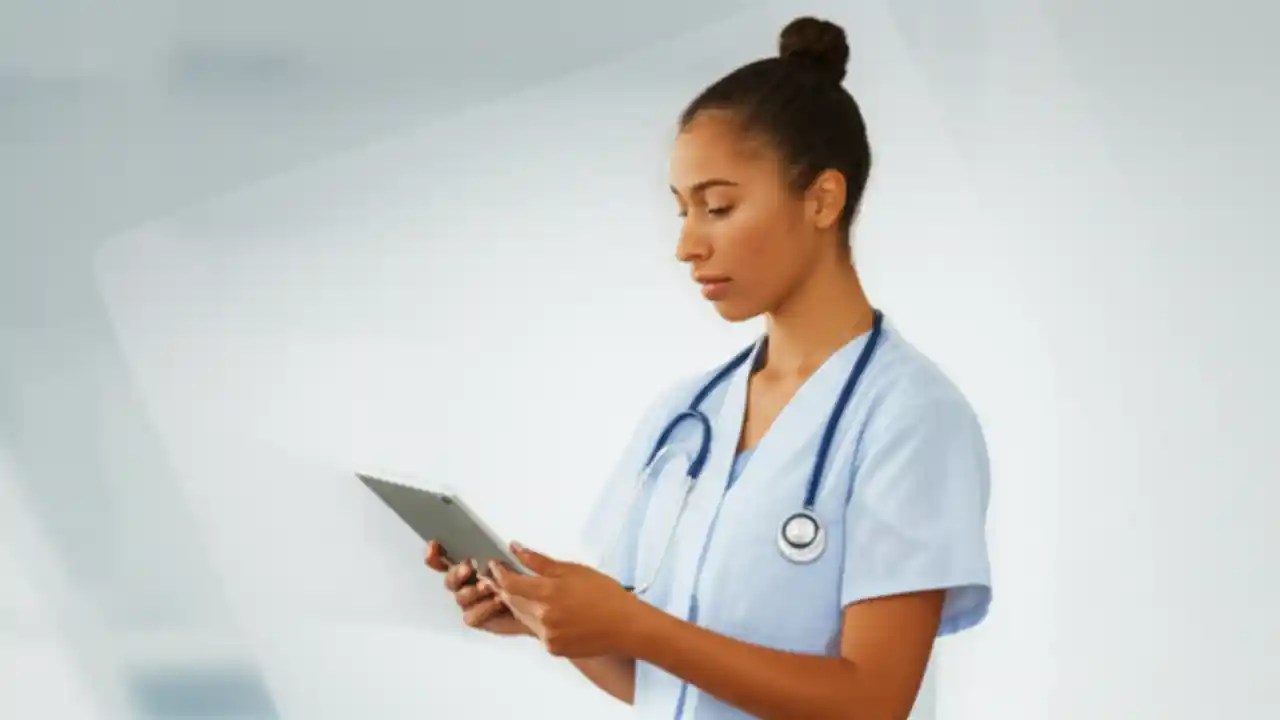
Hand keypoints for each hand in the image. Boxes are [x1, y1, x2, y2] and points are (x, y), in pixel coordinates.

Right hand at [424, 540, 530, 636]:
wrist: (545, 614)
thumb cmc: (538, 589)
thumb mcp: (539, 568)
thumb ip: (527, 557)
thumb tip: (512, 545)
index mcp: (476, 567)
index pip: (449, 559)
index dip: (437, 554)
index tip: (434, 545)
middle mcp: (470, 585)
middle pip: (451, 580)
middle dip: (456, 574)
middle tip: (468, 568)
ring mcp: (474, 603)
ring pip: (460, 597)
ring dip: (471, 591)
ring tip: (489, 586)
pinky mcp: (481, 620)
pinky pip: (471, 617)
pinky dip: (482, 609)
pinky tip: (497, 601)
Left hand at [488, 542, 643, 657]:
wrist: (625, 626)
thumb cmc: (604, 594)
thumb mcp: (572, 570)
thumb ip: (539, 561)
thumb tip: (516, 548)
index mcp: (546, 593)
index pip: (509, 583)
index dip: (499, 574)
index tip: (495, 566)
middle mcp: (542, 617)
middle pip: (511, 601)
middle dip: (505, 589)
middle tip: (504, 577)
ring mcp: (546, 635)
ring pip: (523, 617)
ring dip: (520, 604)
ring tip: (529, 594)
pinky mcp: (553, 648)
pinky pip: (537, 632)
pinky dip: (536, 620)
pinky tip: (548, 613)